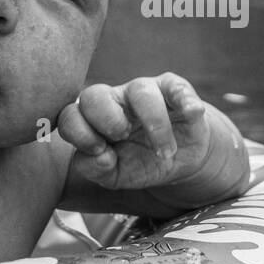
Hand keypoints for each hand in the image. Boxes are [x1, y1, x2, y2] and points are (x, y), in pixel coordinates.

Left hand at [57, 73, 210, 190]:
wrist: (177, 161)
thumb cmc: (139, 164)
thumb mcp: (113, 175)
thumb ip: (94, 168)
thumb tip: (100, 155)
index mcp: (92, 120)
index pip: (70, 115)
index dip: (79, 133)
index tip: (99, 152)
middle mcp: (114, 101)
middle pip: (94, 95)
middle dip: (105, 119)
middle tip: (122, 138)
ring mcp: (144, 92)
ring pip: (141, 92)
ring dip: (154, 124)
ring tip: (165, 152)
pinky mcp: (174, 90)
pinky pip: (177, 88)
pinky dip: (185, 100)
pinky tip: (193, 113)